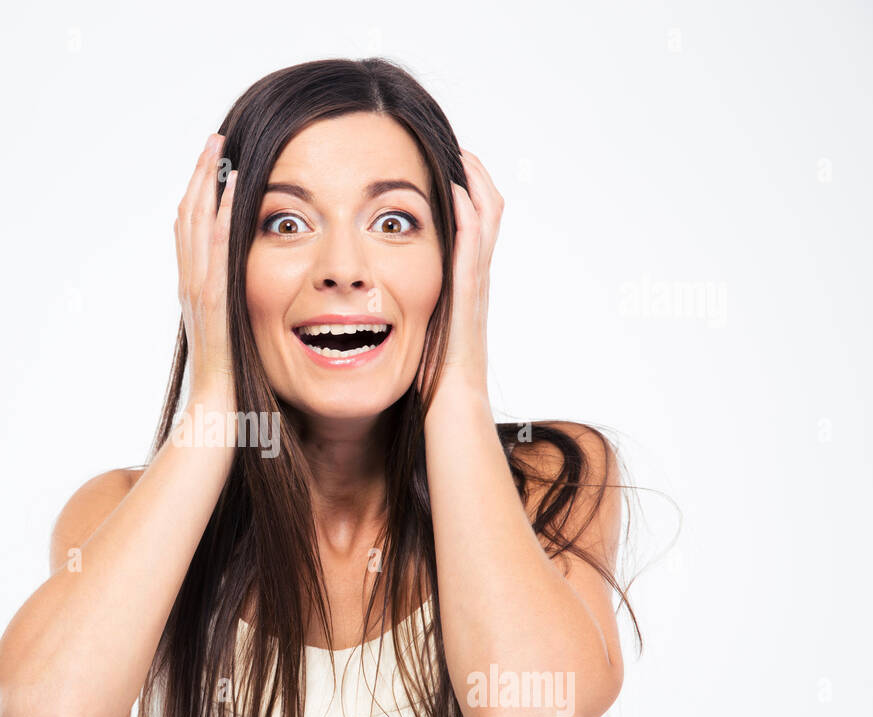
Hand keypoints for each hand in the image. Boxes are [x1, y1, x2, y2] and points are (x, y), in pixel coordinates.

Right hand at [175, 132, 238, 408]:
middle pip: (188, 219)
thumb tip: (252, 307)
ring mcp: (200, 296)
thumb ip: (237, 320)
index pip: (192, 234)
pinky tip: (231, 190)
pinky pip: (218, 253)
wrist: (213, 424)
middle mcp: (192, 289)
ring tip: (219, 147)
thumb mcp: (234, 345)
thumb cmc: (229, 396)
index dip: (200, 195)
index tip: (213, 164)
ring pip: (196, 227)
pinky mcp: (216, 306)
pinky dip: (221, 218)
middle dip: (201, 176)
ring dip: (207, 184)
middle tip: (215, 139)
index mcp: (197, 295)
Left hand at [422, 148, 502, 418]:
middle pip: (488, 214)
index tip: (445, 170)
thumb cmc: (434, 384)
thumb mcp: (422, 334)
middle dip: (473, 179)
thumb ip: (413, 311)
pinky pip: (471, 246)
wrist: (453, 411)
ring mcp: (475, 287)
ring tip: (459, 152)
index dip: (465, 197)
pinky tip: (452, 188)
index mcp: (465, 288)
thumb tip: (384, 299)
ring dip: (474, 183)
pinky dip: (466, 213)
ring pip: (486, 220)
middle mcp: (475, 281)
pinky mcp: (467, 297)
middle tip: (456, 149)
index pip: (473, 229)